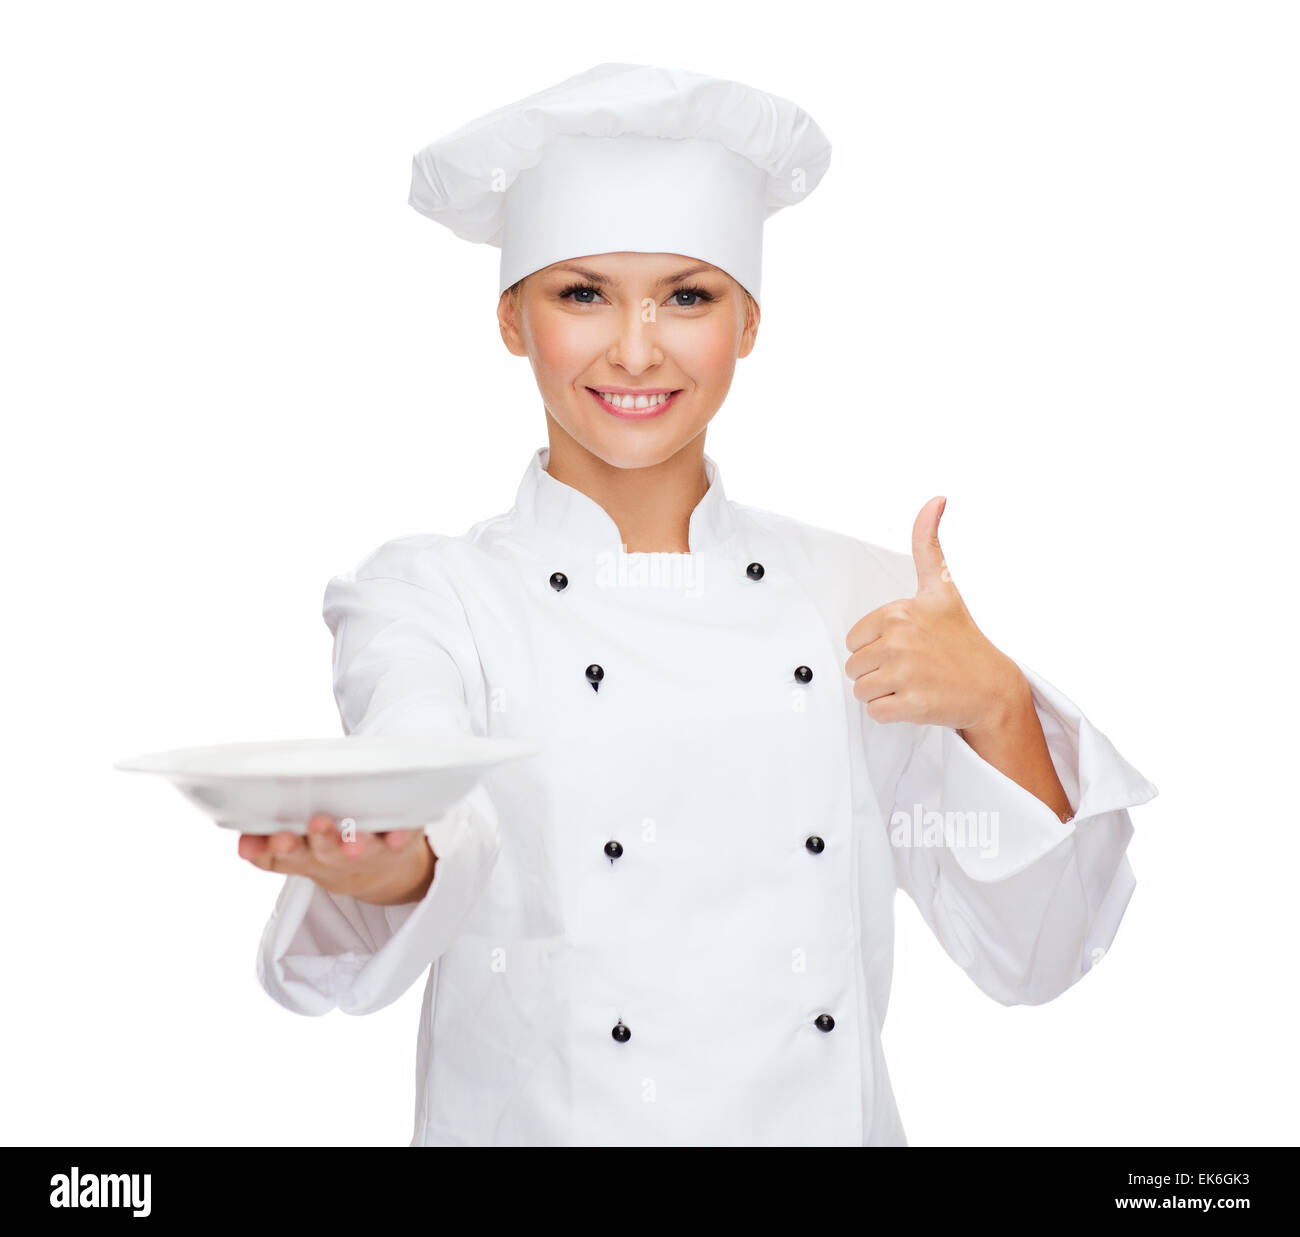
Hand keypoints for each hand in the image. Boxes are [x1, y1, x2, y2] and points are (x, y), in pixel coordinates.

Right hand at [237, 814, 435, 905]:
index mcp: (310, 857)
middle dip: (320, 840)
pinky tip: (399, 833)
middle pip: (327, 852)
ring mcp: (373, 851)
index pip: (287, 856)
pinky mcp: (402, 842)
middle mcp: (340, 858)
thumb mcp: (299, 858)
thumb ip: (268, 851)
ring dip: (356, 844)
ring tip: (351, 838)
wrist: (387, 877)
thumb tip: (241, 843)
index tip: (274, 838)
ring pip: (364, 848)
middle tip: (315, 824)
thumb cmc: (333, 855)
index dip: (276, 848)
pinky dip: (402, 836)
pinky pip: (405, 839)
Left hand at [844, 497, 1028, 732]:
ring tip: (914, 684)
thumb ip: (928, 543)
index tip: (907, 645)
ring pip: (861, 690)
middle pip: (854, 666)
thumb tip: (936, 498)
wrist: (993, 687)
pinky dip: (890, 712)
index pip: (854, 639)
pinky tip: (916, 701)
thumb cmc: (962, 638)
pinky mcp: (910, 704)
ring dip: (883, 692)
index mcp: (898, 612)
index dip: (876, 646)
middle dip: (878, 670)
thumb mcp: (943, 587)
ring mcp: (905, 674)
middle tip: (913, 668)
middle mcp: (899, 641)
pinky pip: (874, 712)